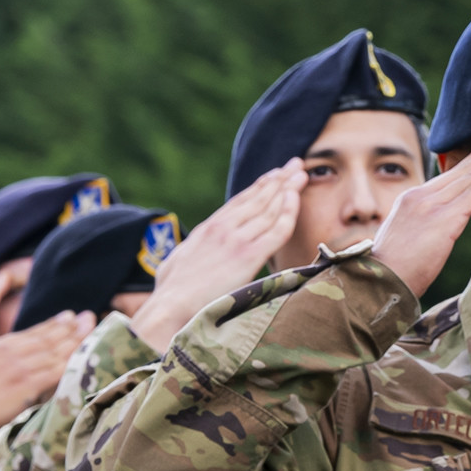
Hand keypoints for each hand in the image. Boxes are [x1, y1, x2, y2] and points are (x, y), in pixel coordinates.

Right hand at [0, 308, 95, 428]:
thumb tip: (7, 362)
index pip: (30, 333)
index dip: (52, 325)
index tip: (68, 317)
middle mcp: (6, 353)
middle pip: (46, 338)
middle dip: (70, 327)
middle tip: (89, 317)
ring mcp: (16, 368)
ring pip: (54, 351)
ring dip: (76, 339)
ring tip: (92, 328)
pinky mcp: (24, 386)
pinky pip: (56, 371)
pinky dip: (72, 360)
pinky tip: (86, 355)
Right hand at [128, 163, 307, 351]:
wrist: (169, 306)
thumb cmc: (170, 292)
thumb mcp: (177, 261)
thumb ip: (190, 252)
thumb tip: (188, 256)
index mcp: (208, 229)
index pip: (239, 202)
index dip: (259, 187)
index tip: (273, 176)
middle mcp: (223, 228)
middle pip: (258, 198)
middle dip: (278, 180)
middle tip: (294, 164)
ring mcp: (237, 240)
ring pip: (269, 209)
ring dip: (288, 189)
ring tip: (301, 174)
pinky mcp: (249, 256)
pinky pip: (277, 229)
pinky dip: (289, 212)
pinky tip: (296, 198)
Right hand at [372, 128, 470, 297]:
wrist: (378, 282)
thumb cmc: (392, 269)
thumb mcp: (406, 237)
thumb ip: (423, 223)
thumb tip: (438, 225)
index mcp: (413, 198)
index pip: (451, 173)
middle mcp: (422, 196)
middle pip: (463, 167)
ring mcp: (432, 206)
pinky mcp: (443, 221)